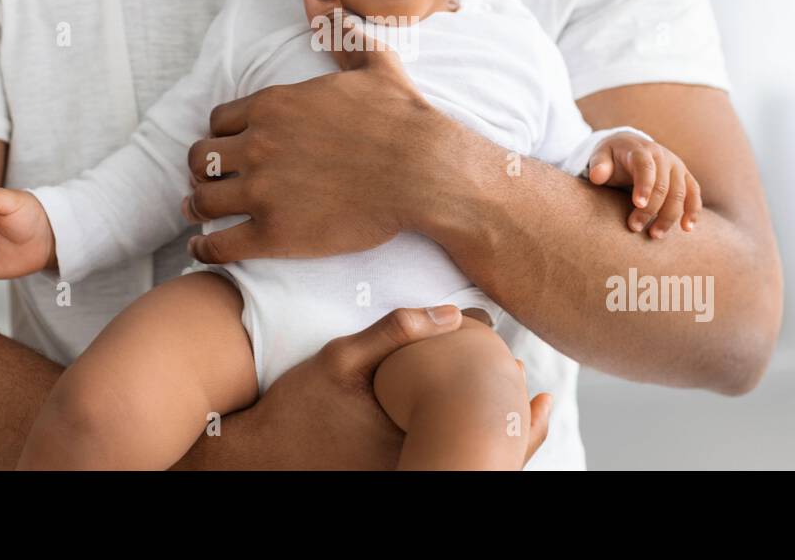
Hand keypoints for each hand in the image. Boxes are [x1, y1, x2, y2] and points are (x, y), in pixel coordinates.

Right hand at [176, 305, 550, 468]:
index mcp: (411, 427)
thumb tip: (454, 311)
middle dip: (509, 402)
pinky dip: (483, 451)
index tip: (495, 337)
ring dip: (505, 431)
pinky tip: (495, 435)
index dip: (491, 361)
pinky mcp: (405, 483)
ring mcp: (415, 478)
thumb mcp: (340, 359)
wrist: (259, 462)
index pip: (472, 389)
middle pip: (487, 432)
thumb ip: (394, 331)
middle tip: (528, 375)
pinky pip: (460, 471)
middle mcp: (419, 462)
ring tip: (535, 406)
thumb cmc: (297, 408)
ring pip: (482, 459)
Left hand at [181, 0, 443, 263]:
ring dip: (200, 206)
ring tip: (203, 214)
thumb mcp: (369, 60)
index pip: (219, 120)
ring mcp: (263, 190)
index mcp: (274, 104)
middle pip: (201, 157)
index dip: (224, 135)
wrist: (427, 173)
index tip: (234, 147)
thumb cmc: (403, 119)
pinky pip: (219, 244)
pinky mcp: (275, 233)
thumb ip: (334, 24)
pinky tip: (208, 249)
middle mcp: (259, 144)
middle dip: (206, 169)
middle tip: (215, 180)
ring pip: (202, 199)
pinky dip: (206, 249)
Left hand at [586, 133, 700, 238]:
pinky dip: (692, 211)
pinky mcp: (686, 177)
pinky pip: (694, 194)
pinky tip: (687, 228)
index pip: (645, 167)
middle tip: (634, 227)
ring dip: (669, 216)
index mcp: (641, 150)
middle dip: (651, 209)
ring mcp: (677, 167)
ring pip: (680, 193)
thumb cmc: (613, 156)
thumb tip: (597, 177)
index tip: (638, 204)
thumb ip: (598, 165)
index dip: (644, 186)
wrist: (631, 146)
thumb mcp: (601, 155)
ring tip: (654, 234)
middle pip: (663, 185)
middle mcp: (663, 157)